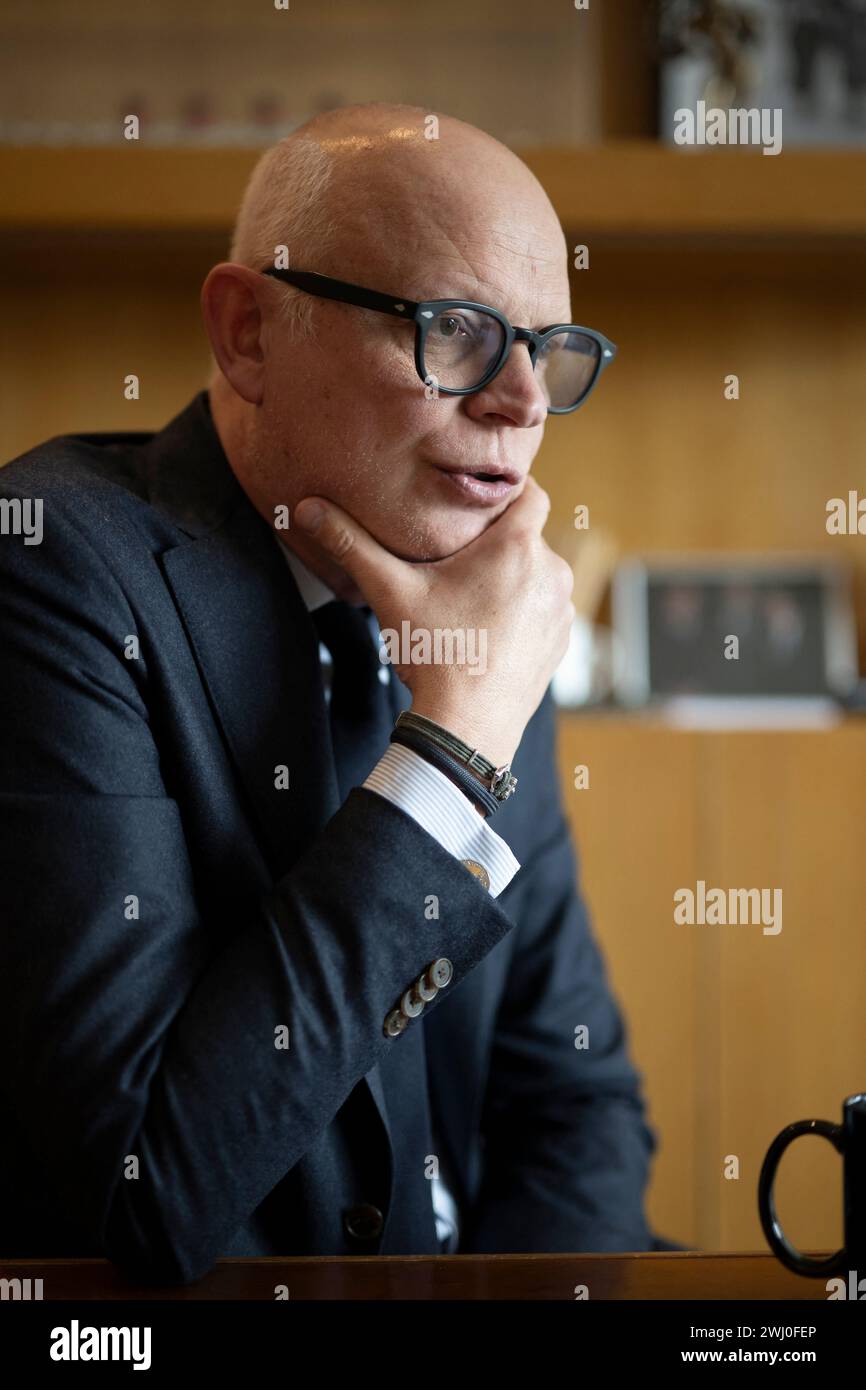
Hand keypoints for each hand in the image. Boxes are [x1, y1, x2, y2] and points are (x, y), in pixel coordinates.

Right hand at [293, 478, 574, 765]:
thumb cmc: (435, 655)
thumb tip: (305, 508)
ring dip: (513, 576)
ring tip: (471, 594)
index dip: (505, 490)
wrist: (467, 728)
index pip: (529, 490)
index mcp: (517, 548)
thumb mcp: (389, 592)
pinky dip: (524, 609)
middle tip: (458, 555)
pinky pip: (545, 607)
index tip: (476, 503)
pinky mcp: (560, 640)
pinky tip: (490, 626)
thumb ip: (350, 544)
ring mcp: (559, 609)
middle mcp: (550, 572)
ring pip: (538, 572)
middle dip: (498, 541)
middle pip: (528, 535)